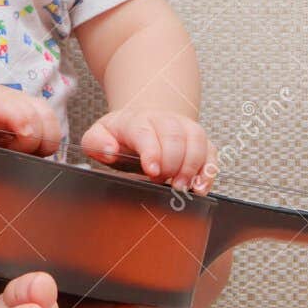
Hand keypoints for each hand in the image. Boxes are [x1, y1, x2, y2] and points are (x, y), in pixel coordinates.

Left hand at [80, 108, 214, 194]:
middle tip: (165, 183)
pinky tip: (200, 186)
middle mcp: (165, 120)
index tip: (152, 171)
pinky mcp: (200, 141)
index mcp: (137, 120)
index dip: (152, 151)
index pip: (145, 132)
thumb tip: (108, 151)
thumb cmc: (122, 135)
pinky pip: (211, 152)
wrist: (144, 121)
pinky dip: (209, 170)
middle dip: (172, 163)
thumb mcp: (99, 135)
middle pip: (175, 136)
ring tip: (182, 187)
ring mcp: (185, 129)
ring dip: (192, 166)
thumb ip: (96, 142)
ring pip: (197, 141)